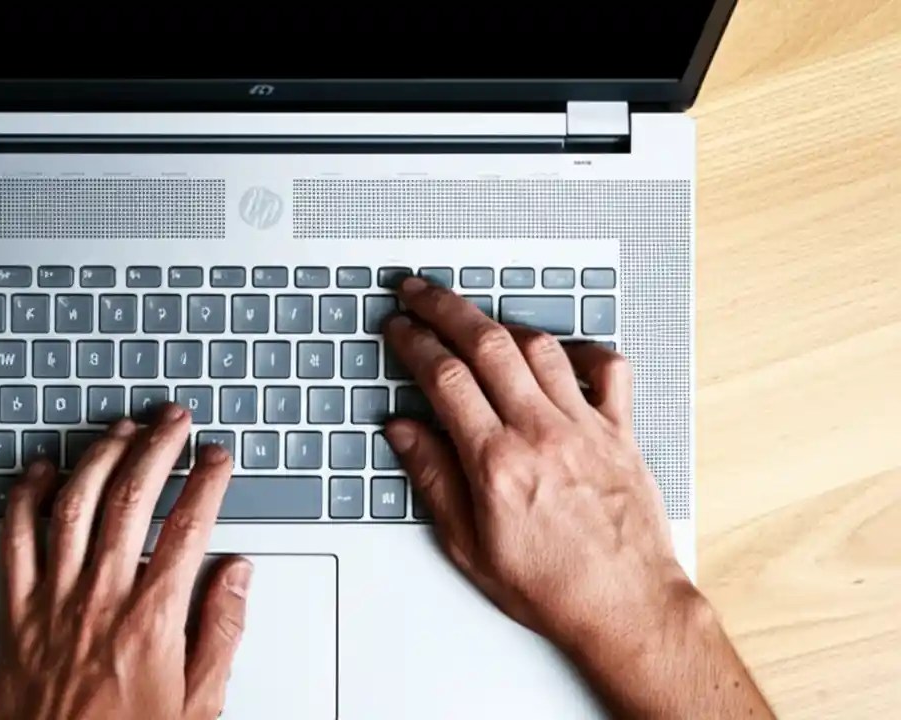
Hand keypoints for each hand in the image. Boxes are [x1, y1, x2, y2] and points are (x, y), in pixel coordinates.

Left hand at [0, 406, 252, 719]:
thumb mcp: (198, 704)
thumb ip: (221, 632)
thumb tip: (237, 574)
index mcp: (151, 621)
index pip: (187, 527)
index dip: (206, 482)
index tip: (217, 457)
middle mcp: (99, 600)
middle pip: (130, 500)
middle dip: (157, 448)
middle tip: (174, 421)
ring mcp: (52, 602)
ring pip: (74, 506)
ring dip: (100, 457)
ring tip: (122, 429)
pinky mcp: (14, 614)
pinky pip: (16, 540)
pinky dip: (27, 497)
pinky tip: (43, 470)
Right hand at [381, 276, 691, 651]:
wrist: (626, 609)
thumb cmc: (550, 587)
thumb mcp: (469, 546)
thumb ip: (434, 479)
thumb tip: (405, 431)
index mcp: (497, 462)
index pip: (445, 378)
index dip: (415, 343)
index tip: (399, 327)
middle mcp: (542, 434)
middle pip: (486, 344)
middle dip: (445, 308)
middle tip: (420, 291)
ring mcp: (586, 428)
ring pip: (540, 347)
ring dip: (501, 323)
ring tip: (476, 319)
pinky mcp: (621, 433)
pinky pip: (607, 369)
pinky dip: (581, 350)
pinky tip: (557, 353)